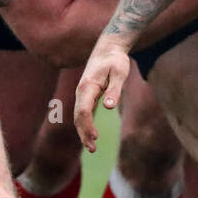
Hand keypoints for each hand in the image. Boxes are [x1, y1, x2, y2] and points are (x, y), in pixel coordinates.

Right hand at [73, 36, 130, 151]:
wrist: (108, 48)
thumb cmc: (116, 60)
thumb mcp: (120, 72)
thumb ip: (114, 89)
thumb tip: (109, 107)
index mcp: (87, 86)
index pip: (83, 110)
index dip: (87, 125)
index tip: (96, 137)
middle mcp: (81, 91)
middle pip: (78, 116)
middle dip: (83, 133)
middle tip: (93, 149)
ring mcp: (82, 93)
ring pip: (78, 116)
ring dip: (83, 131)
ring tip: (92, 147)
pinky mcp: (86, 94)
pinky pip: (82, 112)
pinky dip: (84, 124)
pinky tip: (90, 134)